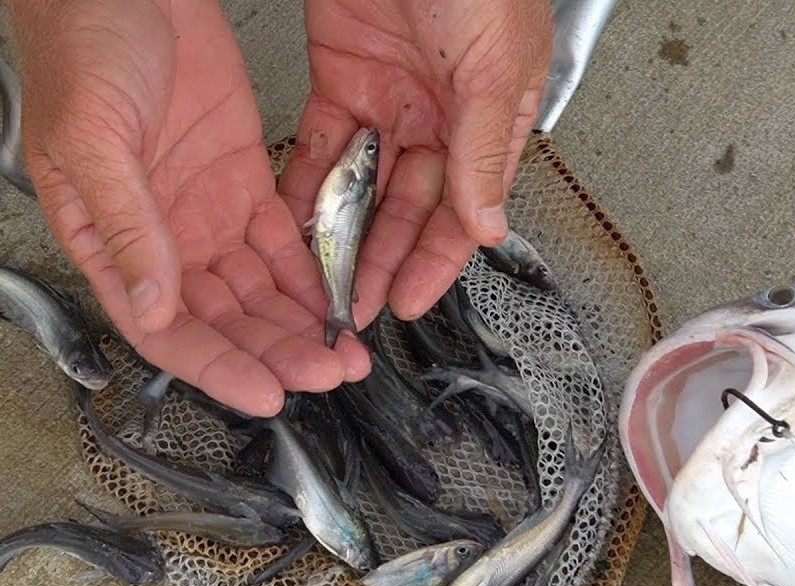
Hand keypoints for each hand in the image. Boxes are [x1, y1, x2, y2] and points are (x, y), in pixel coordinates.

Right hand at [9, 0, 368, 416]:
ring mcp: (207, 213)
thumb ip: (127, 226)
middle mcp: (163, 238)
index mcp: (111, 240)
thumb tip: (156, 308)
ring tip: (345, 350)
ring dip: (301, 324)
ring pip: (259, 290)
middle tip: (329, 372)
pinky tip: (339, 299)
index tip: (269, 394)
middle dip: (277, 352)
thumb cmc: (83, 44)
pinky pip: (282, 244)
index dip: (219, 368)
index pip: (167, 329)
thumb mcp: (93, 138)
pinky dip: (311, 275)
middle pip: (225, 320)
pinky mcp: (244, 181)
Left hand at [278, 0, 552, 324]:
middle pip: (410, 206)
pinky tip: (295, 220)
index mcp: (491, 117)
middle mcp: (441, 115)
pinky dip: (308, 182)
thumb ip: (485, 150)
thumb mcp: (494, 68)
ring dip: (343, 233)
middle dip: (382, 258)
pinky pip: (322, 143)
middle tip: (356, 303)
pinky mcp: (340, 75)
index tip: (406, 300)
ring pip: (365, 184)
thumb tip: (488, 225)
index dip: (435, 260)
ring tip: (321, 278)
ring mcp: (389, 98)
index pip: (465, 208)